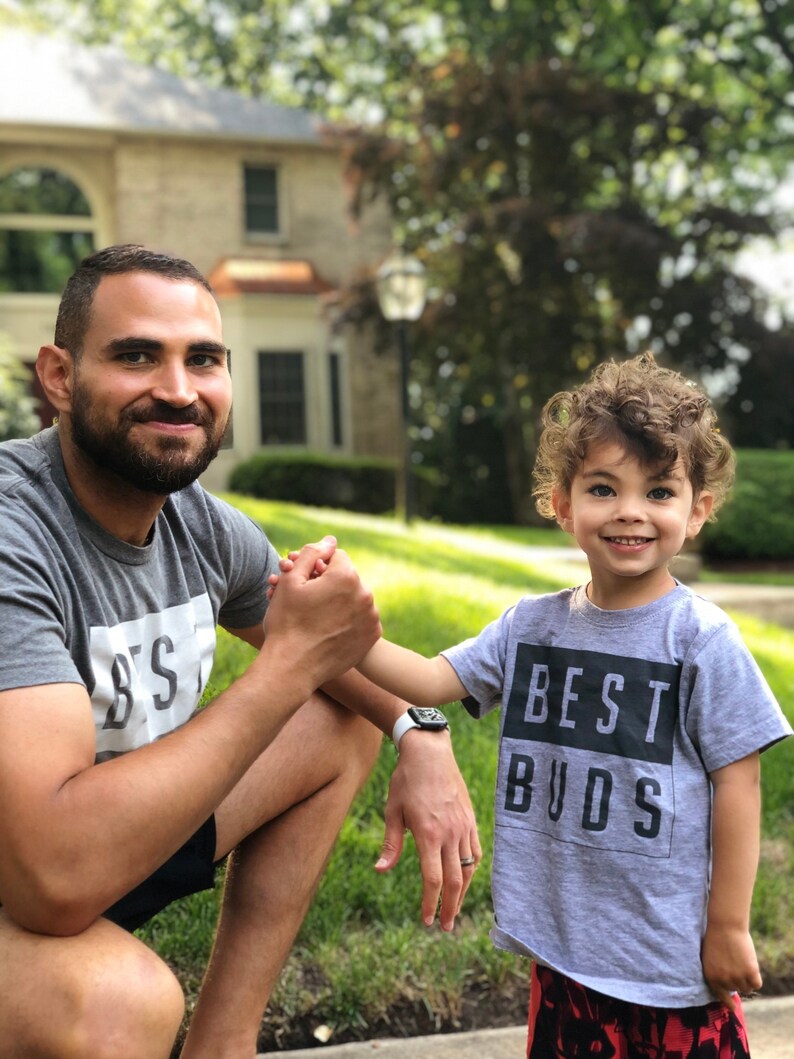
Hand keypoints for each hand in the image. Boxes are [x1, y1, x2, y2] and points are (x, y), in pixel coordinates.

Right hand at [264, 537, 380, 687]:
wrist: (292, 668)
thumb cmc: (287, 622)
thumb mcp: (291, 581)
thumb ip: (312, 553)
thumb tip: (330, 541)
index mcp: (346, 576)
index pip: (335, 557)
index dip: (317, 566)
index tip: (305, 581)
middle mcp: (365, 594)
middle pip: (346, 578)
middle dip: (328, 583)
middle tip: (306, 598)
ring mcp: (371, 617)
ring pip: (354, 598)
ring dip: (339, 601)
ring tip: (315, 614)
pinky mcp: (372, 636)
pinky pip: (362, 618)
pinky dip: (349, 619)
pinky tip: (329, 628)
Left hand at [375, 730, 480, 931]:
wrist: (430, 752)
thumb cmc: (406, 780)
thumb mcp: (393, 810)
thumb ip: (391, 843)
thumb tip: (380, 870)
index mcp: (428, 834)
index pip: (433, 879)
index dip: (430, 903)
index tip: (427, 920)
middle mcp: (450, 833)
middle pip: (455, 881)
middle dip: (450, 907)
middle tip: (445, 926)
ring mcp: (464, 826)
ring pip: (468, 869)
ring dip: (462, 893)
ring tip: (454, 909)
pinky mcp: (470, 819)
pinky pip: (475, 852)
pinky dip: (472, 870)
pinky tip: (465, 878)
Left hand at [701, 922, 761, 1010]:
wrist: (725, 925)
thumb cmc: (716, 937)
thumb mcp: (710, 957)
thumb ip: (717, 972)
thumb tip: (728, 987)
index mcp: (711, 977)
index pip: (721, 996)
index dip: (727, 1002)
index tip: (732, 1007)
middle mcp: (724, 980)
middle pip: (736, 989)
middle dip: (737, 981)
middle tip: (736, 965)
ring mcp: (737, 977)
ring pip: (747, 988)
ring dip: (747, 979)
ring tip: (743, 964)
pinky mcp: (750, 972)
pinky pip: (756, 984)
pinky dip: (756, 978)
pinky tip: (752, 967)